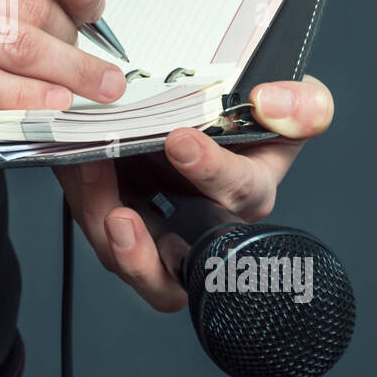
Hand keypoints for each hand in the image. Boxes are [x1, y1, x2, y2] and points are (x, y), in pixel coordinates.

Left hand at [52, 74, 334, 311]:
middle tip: (121, 219)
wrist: (191, 107)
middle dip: (144, 258)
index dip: (212, 173)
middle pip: (174, 274)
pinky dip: (78, 194)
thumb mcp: (290, 102)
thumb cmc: (247, 116)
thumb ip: (303, 105)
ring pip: (125, 258)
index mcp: (248, 193)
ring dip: (99, 222)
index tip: (182, 142)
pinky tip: (73, 158)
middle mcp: (201, 225)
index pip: (239, 194)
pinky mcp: (113, 213)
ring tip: (84, 171)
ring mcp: (153, 226)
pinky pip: (92, 222)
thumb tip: (271, 103)